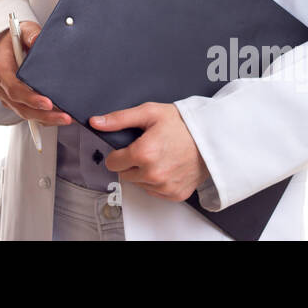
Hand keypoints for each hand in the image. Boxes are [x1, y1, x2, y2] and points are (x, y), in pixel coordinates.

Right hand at [0, 21, 71, 125]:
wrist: (5, 46)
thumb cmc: (14, 40)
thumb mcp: (22, 30)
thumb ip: (30, 34)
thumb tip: (36, 40)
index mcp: (1, 70)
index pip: (14, 89)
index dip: (30, 98)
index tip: (47, 103)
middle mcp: (1, 87)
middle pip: (21, 107)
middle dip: (43, 115)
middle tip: (64, 117)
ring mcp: (7, 97)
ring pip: (25, 114)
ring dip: (46, 119)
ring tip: (65, 119)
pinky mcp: (15, 102)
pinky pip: (29, 114)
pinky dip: (44, 118)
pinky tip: (59, 118)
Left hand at [93, 102, 208, 201]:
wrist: (210, 138)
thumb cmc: (182, 124)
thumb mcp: (149, 113)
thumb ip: (119, 119)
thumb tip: (97, 122)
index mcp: (143, 153)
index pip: (112, 163)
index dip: (118, 153)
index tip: (128, 147)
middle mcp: (153, 173)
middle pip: (124, 174)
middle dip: (131, 162)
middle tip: (148, 148)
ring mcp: (164, 186)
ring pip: (139, 183)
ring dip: (144, 172)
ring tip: (160, 156)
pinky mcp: (174, 194)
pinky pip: (154, 190)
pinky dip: (157, 181)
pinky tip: (167, 166)